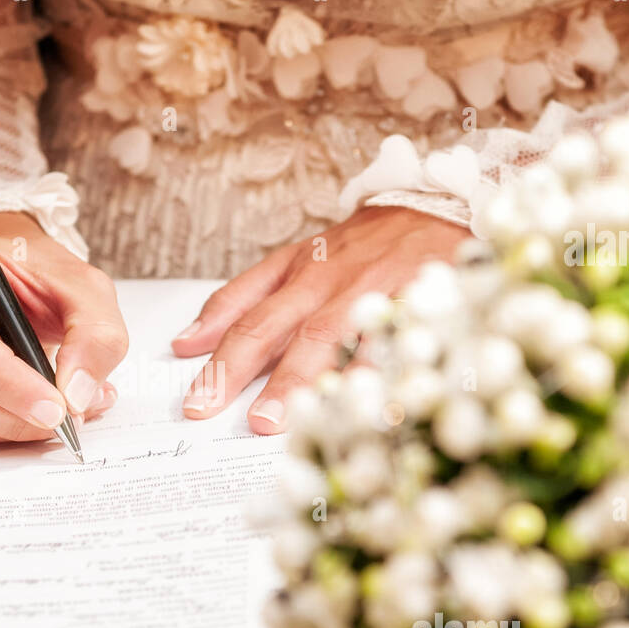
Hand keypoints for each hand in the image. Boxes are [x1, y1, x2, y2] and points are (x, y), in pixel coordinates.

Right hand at [0, 212, 127, 446]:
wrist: (9, 269)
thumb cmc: (37, 270)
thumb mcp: (85, 289)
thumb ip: (95, 335)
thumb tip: (77, 393)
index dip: (6, 382)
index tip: (55, 408)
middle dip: (10, 414)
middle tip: (64, 421)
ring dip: (5, 426)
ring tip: (59, 414)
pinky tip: (27, 413)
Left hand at [172, 206, 466, 432]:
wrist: (441, 207)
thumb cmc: (364, 246)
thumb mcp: (299, 259)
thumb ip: (244, 298)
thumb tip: (187, 341)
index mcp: (295, 267)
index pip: (244, 308)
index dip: (213, 352)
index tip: (192, 396)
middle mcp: (324, 278)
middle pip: (272, 325)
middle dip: (236, 369)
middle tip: (207, 409)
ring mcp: (366, 289)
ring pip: (323, 336)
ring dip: (293, 379)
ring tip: (269, 420)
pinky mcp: (409, 300)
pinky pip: (383, 341)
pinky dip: (366, 373)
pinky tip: (349, 404)